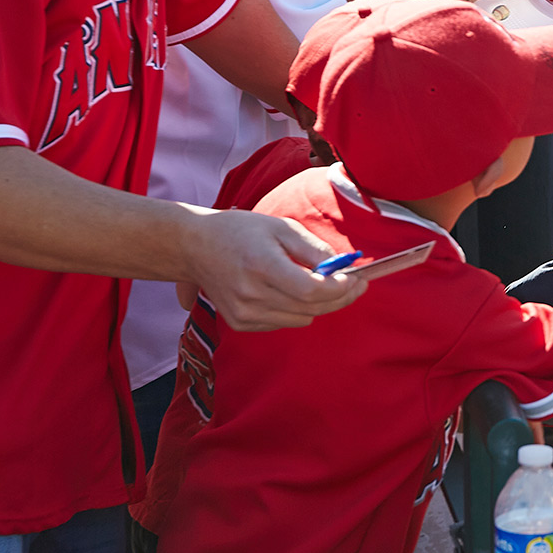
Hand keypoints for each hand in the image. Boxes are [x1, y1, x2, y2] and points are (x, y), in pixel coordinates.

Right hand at [182, 209, 367, 331]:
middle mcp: (251, 295)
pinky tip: (292, 291)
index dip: (339, 288)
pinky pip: (285, 323)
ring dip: (320, 304)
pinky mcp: (241, 323)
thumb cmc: (240, 231)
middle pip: (311, 308)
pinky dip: (297, 310)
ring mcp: (244, 313)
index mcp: (261, 266)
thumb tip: (345, 267)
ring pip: (302, 319)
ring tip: (325, 284)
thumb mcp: (281, 228)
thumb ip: (314, 249)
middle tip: (357, 284)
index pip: (310, 290)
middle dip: (340, 297)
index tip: (357, 279)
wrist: (195, 247)